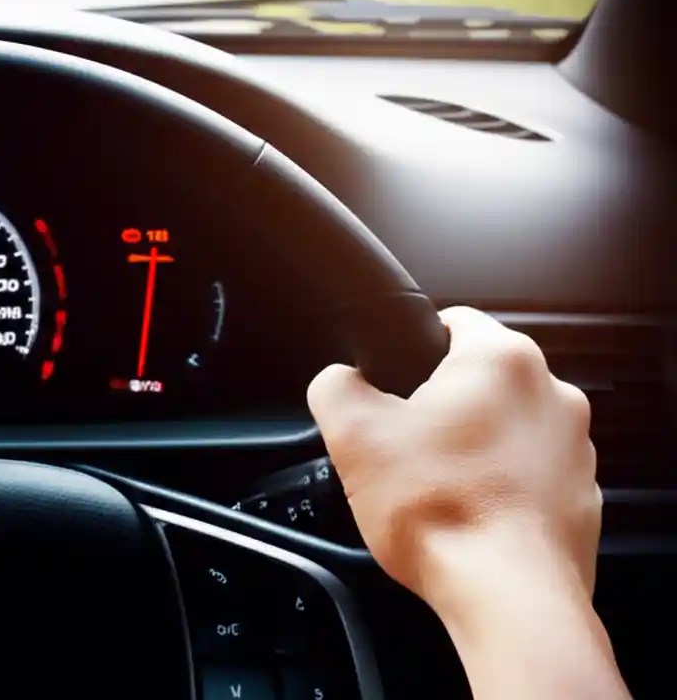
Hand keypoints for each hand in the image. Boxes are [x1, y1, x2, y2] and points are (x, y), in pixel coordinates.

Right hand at [308, 307, 627, 698]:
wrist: (505, 595)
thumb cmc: (441, 513)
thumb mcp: (352, 436)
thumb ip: (334, 387)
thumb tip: (337, 381)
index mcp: (500, 359)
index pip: (450, 321)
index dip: (409, 353)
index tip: (392, 390)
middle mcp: (552, 393)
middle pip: (478, 382)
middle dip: (440, 410)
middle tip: (404, 450)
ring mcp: (575, 446)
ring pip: (505, 430)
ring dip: (472, 449)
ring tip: (436, 490)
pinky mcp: (582, 493)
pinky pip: (528, 475)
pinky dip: (500, 488)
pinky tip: (470, 517)